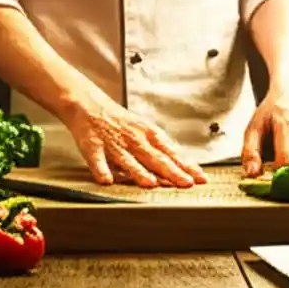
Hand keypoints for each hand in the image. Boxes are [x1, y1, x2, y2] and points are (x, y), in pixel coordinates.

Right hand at [60, 94, 206, 188]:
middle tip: (185, 183)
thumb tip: (185, 167)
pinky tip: (106, 180)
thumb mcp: (145, 130)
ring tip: (150, 184)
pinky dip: (101, 169)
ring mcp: (113, 143)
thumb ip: (161, 149)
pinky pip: (97, 160)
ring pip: (128, 160)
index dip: (186, 165)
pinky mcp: (92, 146)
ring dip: (139, 172)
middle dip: (171, 171)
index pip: (171, 152)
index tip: (200, 178)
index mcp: (148, 134)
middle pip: (154, 157)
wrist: (89, 104)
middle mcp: (134, 139)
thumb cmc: (120, 122)